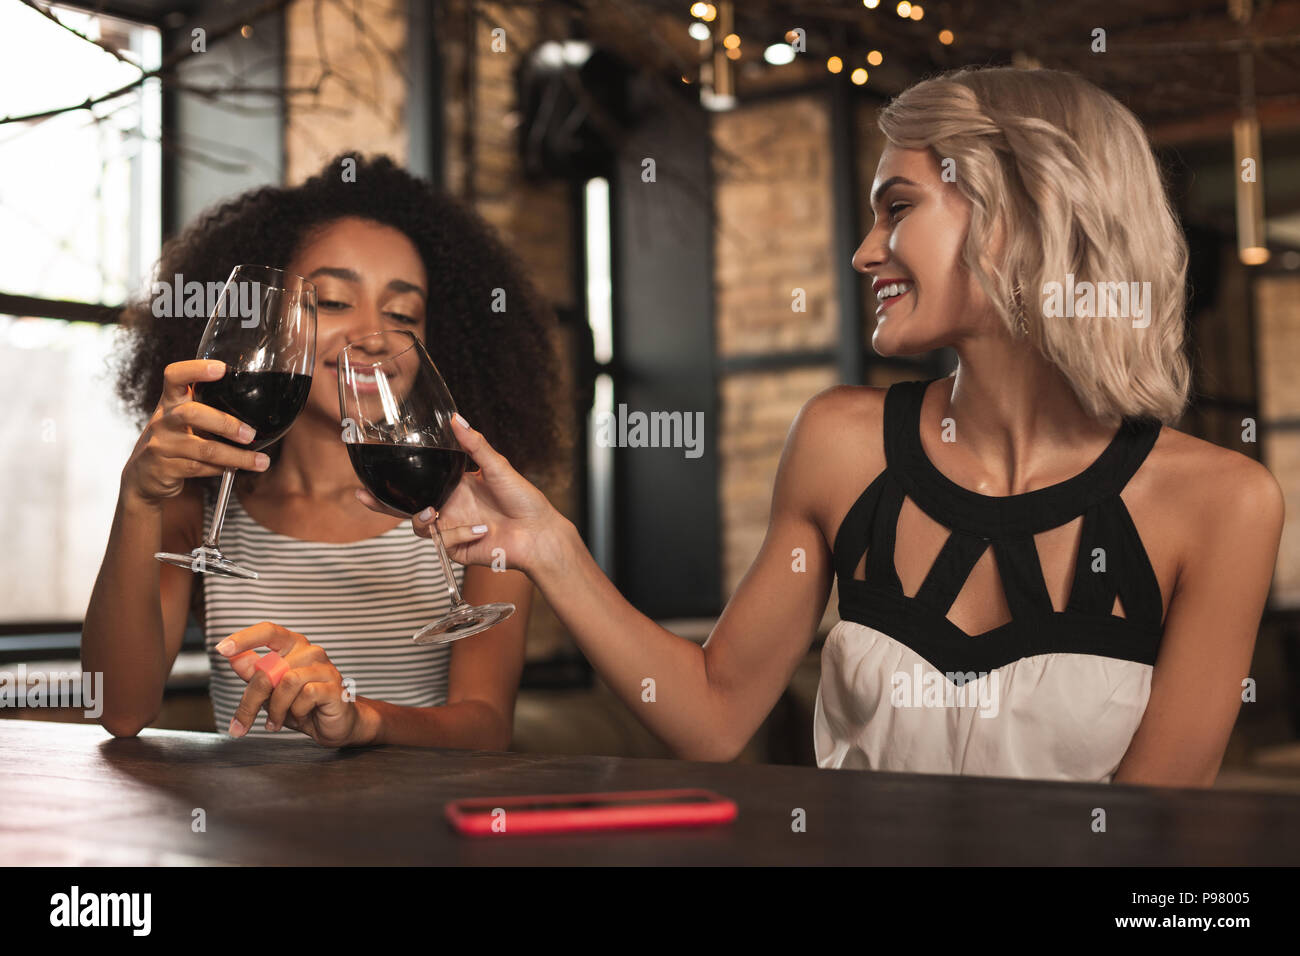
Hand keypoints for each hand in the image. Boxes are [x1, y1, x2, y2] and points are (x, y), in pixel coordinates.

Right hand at [120, 359, 268, 506]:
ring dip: (236, 456)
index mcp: (171, 401)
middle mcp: (163, 419)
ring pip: (202, 449)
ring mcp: (161, 445)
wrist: (143, 474)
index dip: (196, 369)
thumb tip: (257, 411)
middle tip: (250, 433)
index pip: (175, 376)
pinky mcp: (164, 468)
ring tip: (261, 461)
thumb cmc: (174, 439)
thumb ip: (209, 409)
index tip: (222, 368)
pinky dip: (222, 469)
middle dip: (225, 423)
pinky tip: (235, 469)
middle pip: (192, 414)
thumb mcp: (184, 419)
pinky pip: (199, 469)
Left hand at [214, 622, 369, 747]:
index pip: (268, 631)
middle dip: (251, 700)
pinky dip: (296, 711)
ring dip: (275, 708)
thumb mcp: (271, 691)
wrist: (334, 725)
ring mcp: (324, 667)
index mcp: (293, 646)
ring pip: (286, 682)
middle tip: (241, 722)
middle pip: (269, 669)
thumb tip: (234, 659)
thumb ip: (254, 674)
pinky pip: (305, 695)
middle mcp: (310, 651)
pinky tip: (300, 716)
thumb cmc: (302, 705)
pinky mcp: (334, 686)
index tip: (221, 648)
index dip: (244, 638)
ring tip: (276, 721)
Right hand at [355, 415, 567, 576]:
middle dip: (383, 503)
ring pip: (418, 526)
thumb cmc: (524, 499)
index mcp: (455, 485)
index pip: (418, 481)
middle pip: (407, 506)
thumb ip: (474, 445)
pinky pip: (444, 541)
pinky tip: (481, 530)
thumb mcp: (497, 466)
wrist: (539, 533)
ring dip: (423, 518)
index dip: (394, 479)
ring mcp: (451, 529)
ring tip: (433, 511)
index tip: (370, 471)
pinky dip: (460, 534)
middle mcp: (449, 506)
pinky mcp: (456, 549)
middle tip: (365, 495)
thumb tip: (456, 418)